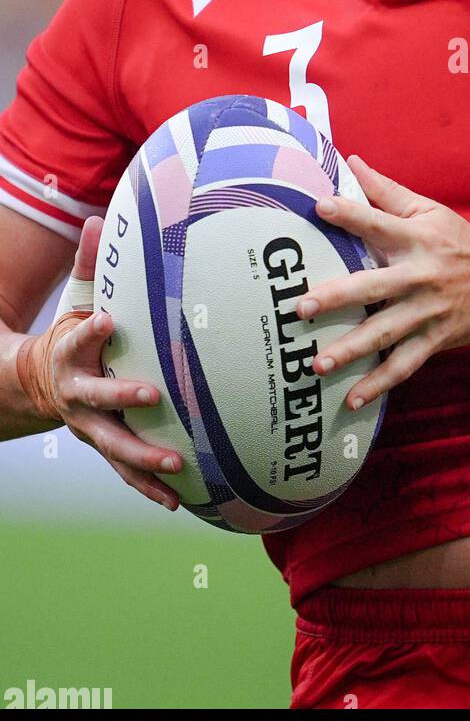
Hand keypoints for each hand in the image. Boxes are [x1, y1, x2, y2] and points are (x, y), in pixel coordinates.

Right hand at [16, 216, 181, 509]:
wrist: (39, 383)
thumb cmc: (75, 336)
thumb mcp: (76, 302)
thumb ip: (89, 266)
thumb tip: (98, 220)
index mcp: (73, 354)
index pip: (78, 340)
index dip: (90, 332)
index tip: (105, 321)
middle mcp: (79, 394)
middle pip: (98, 399)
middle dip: (122, 397)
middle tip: (152, 396)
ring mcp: (91, 426)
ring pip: (114, 445)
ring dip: (143, 457)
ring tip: (175, 464)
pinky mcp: (105, 447)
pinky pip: (127, 471)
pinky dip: (149, 487)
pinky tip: (179, 500)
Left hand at [298, 157, 469, 407]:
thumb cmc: (459, 242)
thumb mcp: (429, 211)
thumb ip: (387, 192)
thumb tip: (351, 162)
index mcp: (417, 239)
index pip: (378, 223)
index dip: (350, 214)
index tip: (319, 207)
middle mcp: (420, 276)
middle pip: (373, 287)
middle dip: (337, 298)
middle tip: (300, 308)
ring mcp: (428, 312)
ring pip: (385, 333)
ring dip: (351, 350)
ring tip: (317, 364)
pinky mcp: (435, 339)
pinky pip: (404, 365)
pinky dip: (379, 384)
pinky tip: (352, 399)